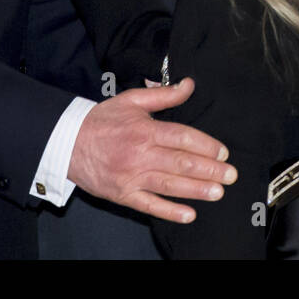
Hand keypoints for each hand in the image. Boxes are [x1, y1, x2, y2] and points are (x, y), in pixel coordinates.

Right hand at [68, 77, 236, 222]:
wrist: (68, 142)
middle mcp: (140, 154)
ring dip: (197, 190)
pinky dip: (170, 211)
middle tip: (231, 174)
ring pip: (170, 185)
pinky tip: (189, 214)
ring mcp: (131, 176)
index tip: (223, 151)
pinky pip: (149, 205)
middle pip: (181, 163)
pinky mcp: (123, 194)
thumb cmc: (102, 121)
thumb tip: (189, 84)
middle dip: (210, 169)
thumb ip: (164, 94)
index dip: (206, 145)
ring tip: (218, 192)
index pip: (182, 137)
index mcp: (144, 129)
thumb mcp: (132, 100)